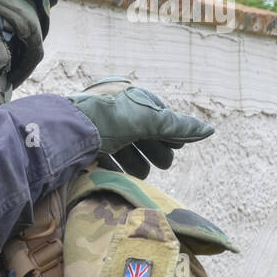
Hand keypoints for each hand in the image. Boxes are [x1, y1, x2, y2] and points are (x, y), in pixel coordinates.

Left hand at [65, 78, 212, 178]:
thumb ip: (176, 126)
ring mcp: (99, 126)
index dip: (168, 133)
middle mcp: (115, 110)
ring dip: (135, 160)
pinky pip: (103, 155)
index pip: (156, 116)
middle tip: (164, 166)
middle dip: (154, 149)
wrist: (66, 129)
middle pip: (141, 132)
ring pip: (123, 145)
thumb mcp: (147, 121)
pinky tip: (121, 177)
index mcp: (131, 99)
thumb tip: (209, 130)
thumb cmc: (110, 120)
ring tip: (142, 175)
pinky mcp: (84, 142)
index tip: (177, 148)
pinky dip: (114, 166)